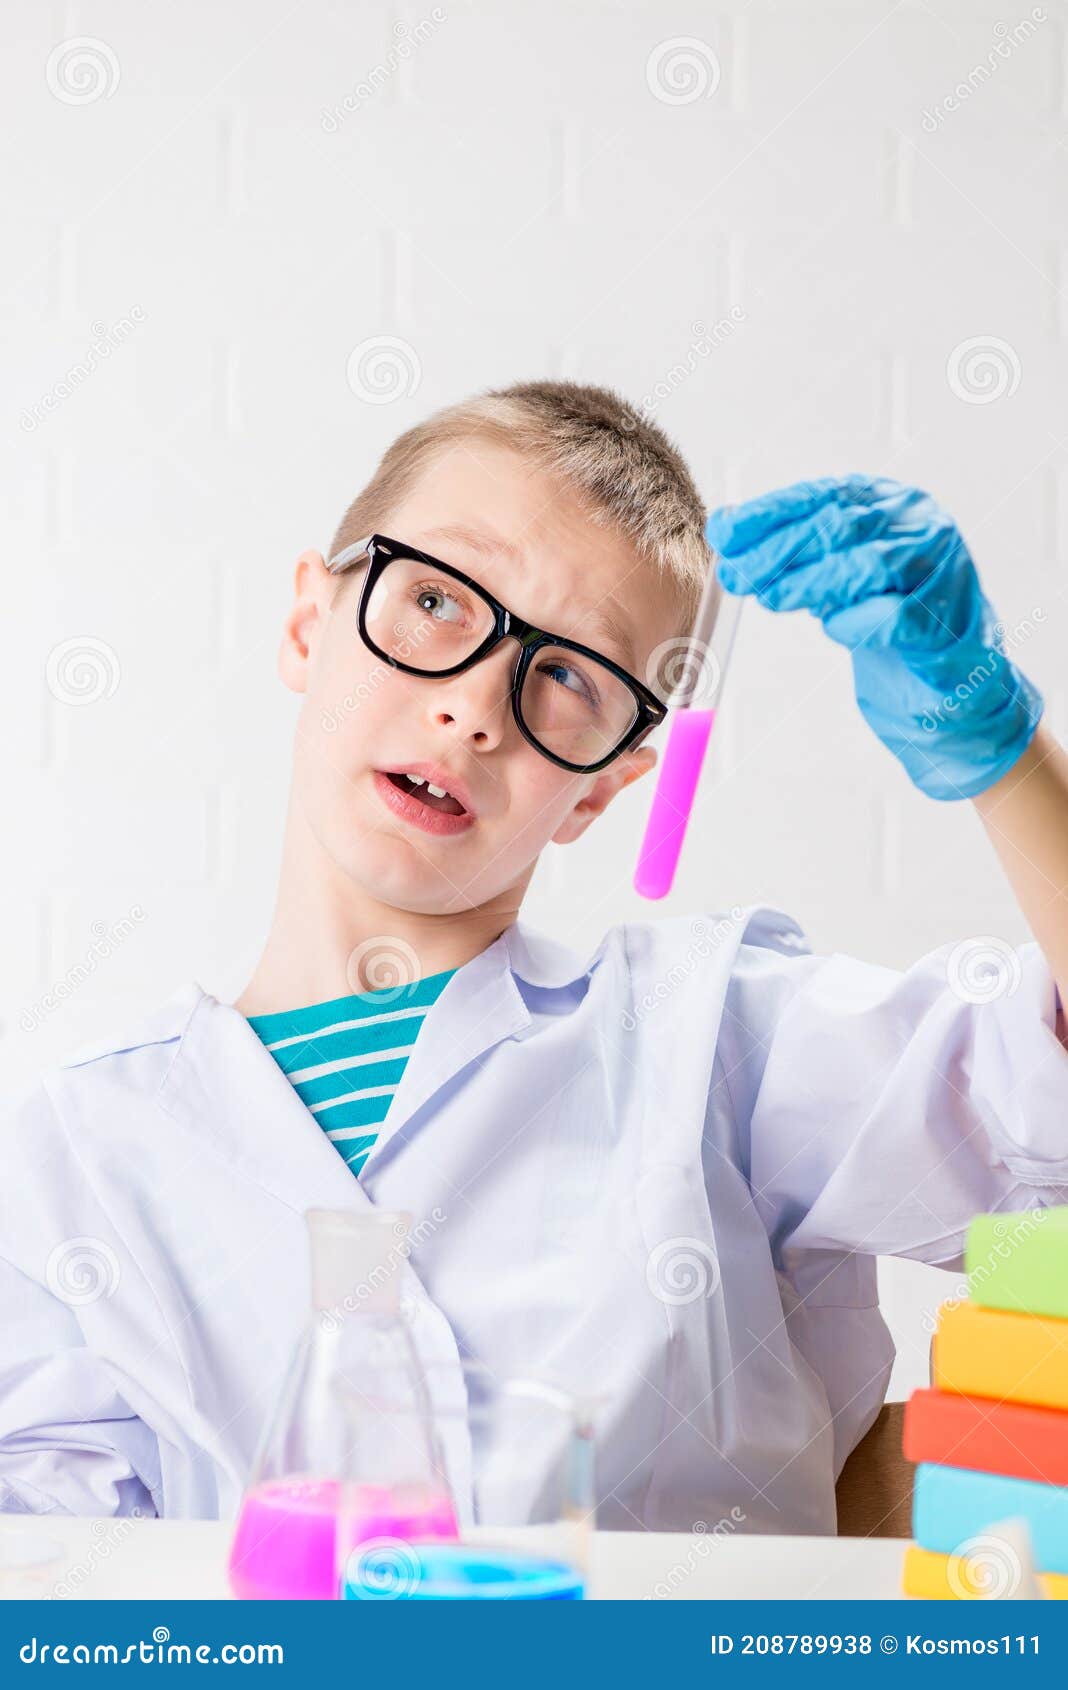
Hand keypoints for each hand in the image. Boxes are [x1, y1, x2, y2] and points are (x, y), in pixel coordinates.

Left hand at [705, 475, 1043, 799]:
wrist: (952, 673)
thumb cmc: (888, 615)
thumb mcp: (837, 573)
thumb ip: (795, 552)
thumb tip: (726, 533)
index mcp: (892, 504)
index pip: (825, 494)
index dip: (771, 512)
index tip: (725, 532)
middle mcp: (922, 527)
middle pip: (841, 526)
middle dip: (779, 550)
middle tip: (738, 574)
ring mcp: (944, 572)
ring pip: (869, 565)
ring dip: (809, 582)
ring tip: (772, 598)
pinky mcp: (950, 626)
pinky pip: (895, 619)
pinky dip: (854, 622)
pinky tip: (833, 627)